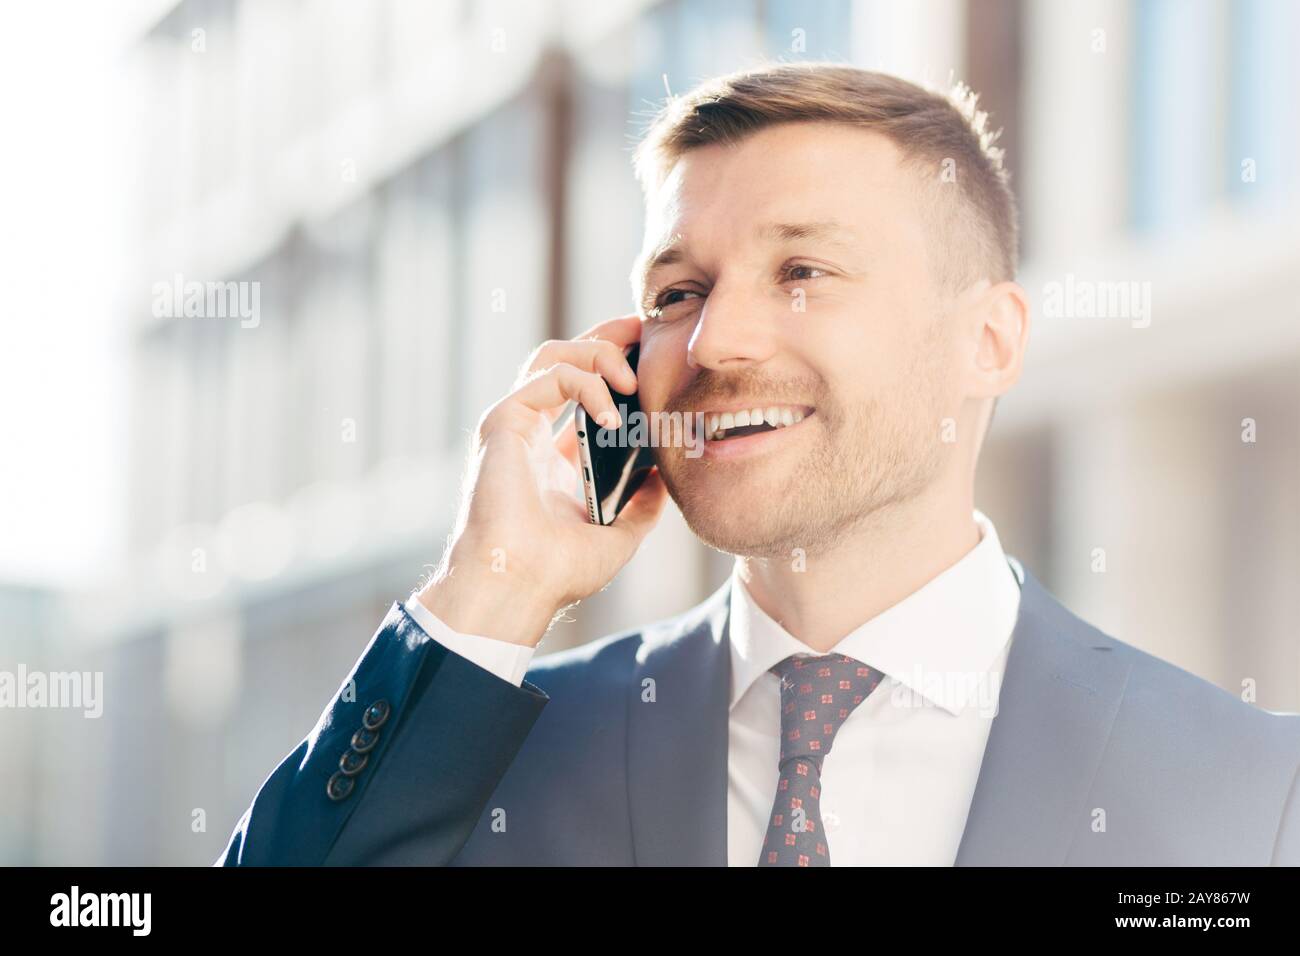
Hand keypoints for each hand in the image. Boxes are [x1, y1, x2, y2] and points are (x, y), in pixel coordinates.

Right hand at [417, 315, 668, 645]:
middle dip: (606, 339)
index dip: (614, 368)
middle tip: (644, 333)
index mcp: (553, 459)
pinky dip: (586, 383)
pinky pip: (549, 376)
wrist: (519, 585)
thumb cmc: (557, 571)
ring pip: (552, 355)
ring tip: (631, 377)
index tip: (650, 356)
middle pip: (567, 361)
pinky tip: (613, 413)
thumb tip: (665, 475)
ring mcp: (515, 425)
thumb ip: (642, 503)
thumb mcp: (618, 534)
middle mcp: (532, 436)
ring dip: (597, 353)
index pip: (584, 394)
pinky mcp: (503, 420)